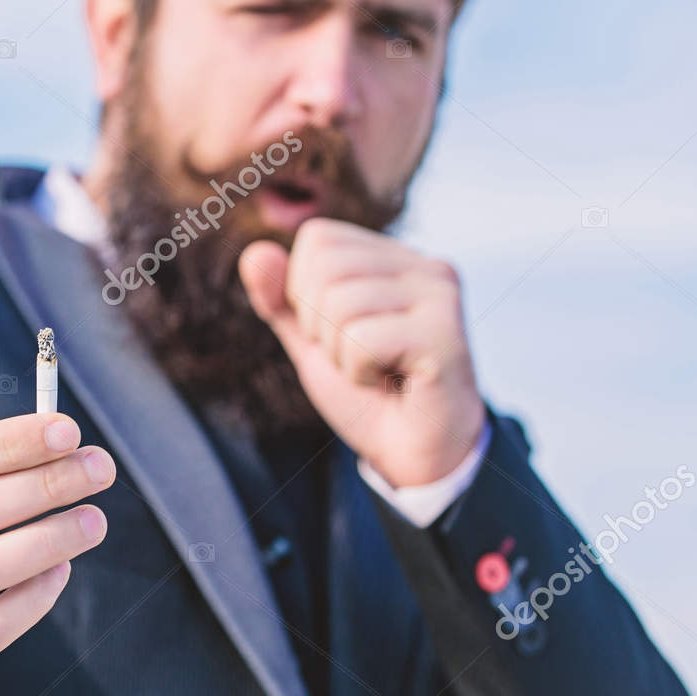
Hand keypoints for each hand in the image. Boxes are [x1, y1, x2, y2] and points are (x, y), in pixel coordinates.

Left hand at [239, 218, 485, 487]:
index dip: (305, 293)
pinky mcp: (443, 334)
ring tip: (378, 372)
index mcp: (396, 259)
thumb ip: (281, 301)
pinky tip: (392, 385)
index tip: (342, 334)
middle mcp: (425, 266)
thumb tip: (253, 252)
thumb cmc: (369, 397)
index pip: (319, 238)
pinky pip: (361, 340)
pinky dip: (360, 373)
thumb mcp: (312, 343)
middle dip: (320, 326)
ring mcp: (440, 297)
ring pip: (340, 304)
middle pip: (325, 266)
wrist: (416, 457)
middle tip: (359, 359)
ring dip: (341, 355)